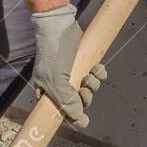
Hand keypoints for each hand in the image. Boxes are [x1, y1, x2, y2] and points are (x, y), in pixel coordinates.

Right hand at [30, 4, 107, 126]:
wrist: (59, 25)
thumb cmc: (53, 53)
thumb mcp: (56, 82)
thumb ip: (67, 103)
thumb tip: (79, 121)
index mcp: (47, 92)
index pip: (60, 112)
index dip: (72, 116)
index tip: (82, 119)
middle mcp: (59, 85)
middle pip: (77, 102)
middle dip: (85, 97)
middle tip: (85, 90)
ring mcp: (72, 74)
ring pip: (87, 89)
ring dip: (93, 84)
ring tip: (91, 75)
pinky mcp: (83, 64)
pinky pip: (94, 75)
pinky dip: (99, 74)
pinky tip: (99, 68)